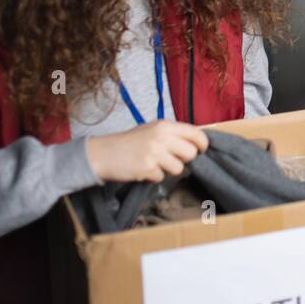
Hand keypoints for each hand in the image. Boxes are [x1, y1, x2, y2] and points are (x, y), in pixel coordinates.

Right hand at [86, 120, 209, 182]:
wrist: (102, 153)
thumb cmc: (129, 142)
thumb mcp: (151, 130)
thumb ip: (172, 134)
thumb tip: (195, 142)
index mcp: (164, 126)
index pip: (195, 133)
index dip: (202, 144)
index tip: (202, 150)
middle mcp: (161, 137)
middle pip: (191, 153)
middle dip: (184, 160)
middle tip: (170, 159)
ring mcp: (154, 153)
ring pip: (178, 168)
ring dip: (168, 170)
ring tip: (154, 164)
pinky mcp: (147, 168)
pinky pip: (161, 178)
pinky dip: (153, 177)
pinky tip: (143, 169)